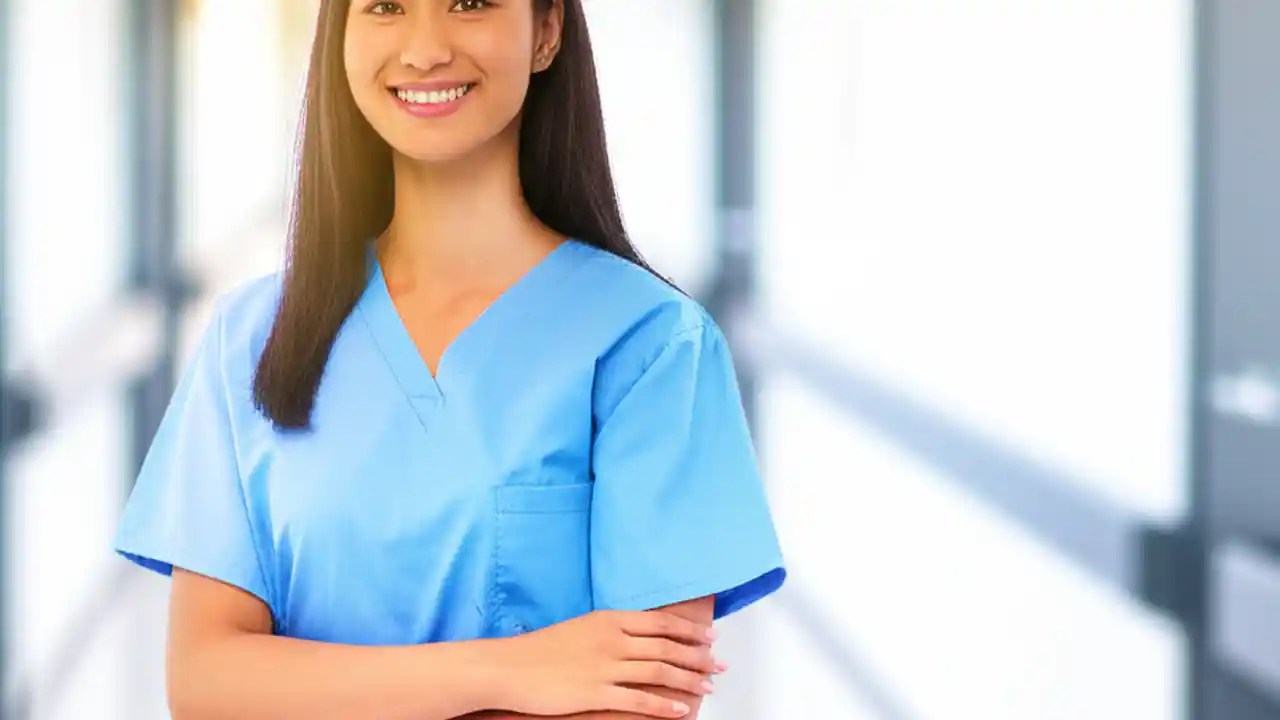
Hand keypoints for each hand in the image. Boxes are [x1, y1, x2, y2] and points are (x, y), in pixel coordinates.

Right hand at [491, 610, 724, 718]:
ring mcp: (606, 666)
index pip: (660, 623)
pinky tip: (682, 710)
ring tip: (708, 687)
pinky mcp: (597, 693)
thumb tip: (636, 636)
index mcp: (608, 619)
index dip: (689, 631)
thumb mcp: (580, 627)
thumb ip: (609, 630)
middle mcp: (612, 639)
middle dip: (698, 657)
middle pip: (667, 647)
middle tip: (719, 665)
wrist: (509, 667)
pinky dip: (665, 705)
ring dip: (689, 680)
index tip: (709, 638)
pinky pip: (641, 699)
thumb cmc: (539, 649)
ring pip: (660, 672)